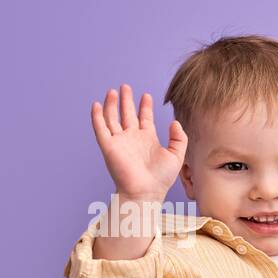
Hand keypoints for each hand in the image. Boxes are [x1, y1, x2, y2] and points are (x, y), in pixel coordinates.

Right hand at [90, 83, 186, 204]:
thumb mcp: (177, 156)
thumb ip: (179, 138)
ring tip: (113, 91)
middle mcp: (132, 138)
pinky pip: (100, 128)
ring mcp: (120, 141)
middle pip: (127, 114)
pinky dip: (97, 116)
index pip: (144, 118)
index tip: (146, 95)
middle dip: (126, 100)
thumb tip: (175, 122)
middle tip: (125, 86)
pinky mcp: (108, 146)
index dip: (145, 106)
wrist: (146, 191)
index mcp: (148, 140)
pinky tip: (97, 105)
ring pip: (112, 118)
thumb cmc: (161, 178)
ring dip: (112, 104)